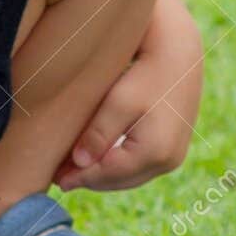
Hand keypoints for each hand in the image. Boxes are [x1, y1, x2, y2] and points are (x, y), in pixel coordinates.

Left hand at [54, 0, 202, 192]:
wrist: (180, 54)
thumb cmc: (146, 72)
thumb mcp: (118, 101)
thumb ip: (98, 135)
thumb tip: (78, 165)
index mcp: (154, 151)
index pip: (108, 174)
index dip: (79, 178)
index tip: (56, 180)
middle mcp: (169, 161)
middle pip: (119, 181)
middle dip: (89, 180)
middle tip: (59, 178)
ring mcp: (174, 157)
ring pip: (129, 177)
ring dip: (103, 176)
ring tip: (74, 172)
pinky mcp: (173, 149)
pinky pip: (140, 168)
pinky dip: (118, 168)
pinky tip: (98, 160)